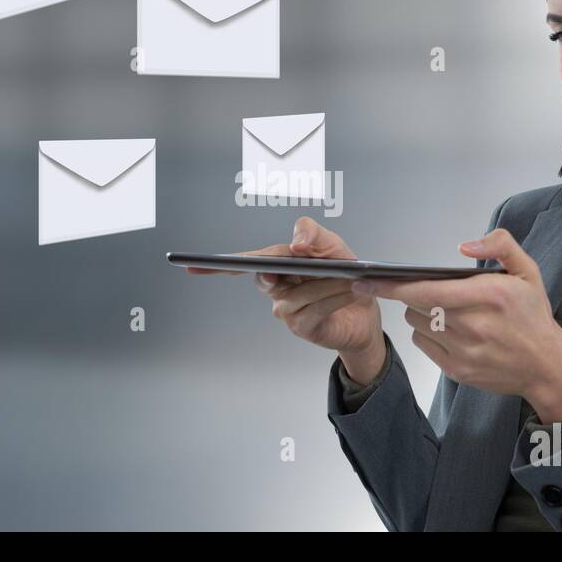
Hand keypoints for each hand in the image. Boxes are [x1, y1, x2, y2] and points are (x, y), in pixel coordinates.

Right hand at [185, 216, 385, 384]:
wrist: (369, 312)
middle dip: (278, 269)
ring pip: (295, 293)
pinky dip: (333, 298)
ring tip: (348, 278)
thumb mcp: (334, 247)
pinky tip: (348, 291)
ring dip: (325, 283)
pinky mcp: (302, 327)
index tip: (192, 266)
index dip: (217, 265)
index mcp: (279, 265)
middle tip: (296, 262)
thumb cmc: (347, 276)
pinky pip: (312, 309)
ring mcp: (286, 310)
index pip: (244, 263)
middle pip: (265, 275)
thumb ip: (313, 234)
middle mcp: (277, 288)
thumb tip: (295, 242)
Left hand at [353, 228, 561, 423]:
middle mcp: (473, 325)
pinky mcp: (457, 370)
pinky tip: (448, 330)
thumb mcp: (527, 271)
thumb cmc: (533, 317)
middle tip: (428, 290)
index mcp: (488, 296)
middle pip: (416, 306)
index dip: (391, 286)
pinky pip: (423, 344)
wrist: (546, 366)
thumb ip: (500, 245)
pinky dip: (427, 334)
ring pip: (417, 324)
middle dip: (413, 294)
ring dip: (421, 314)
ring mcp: (464, 350)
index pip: (425, 290)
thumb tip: (464, 246)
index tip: (367, 280)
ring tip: (446, 311)